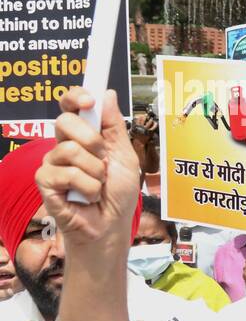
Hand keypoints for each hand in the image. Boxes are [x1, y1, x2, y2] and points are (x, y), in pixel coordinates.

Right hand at [34, 87, 140, 248]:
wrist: (111, 226)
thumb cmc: (118, 194)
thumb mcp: (125, 156)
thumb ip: (114, 127)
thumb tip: (107, 94)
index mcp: (83, 136)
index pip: (70, 107)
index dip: (75, 97)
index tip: (88, 100)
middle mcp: (64, 146)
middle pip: (65, 121)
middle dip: (91, 140)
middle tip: (103, 160)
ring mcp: (53, 163)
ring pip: (70, 149)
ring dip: (94, 171)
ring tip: (98, 185)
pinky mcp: (45, 182)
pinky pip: (67, 173)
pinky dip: (87, 187)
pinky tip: (87, 196)